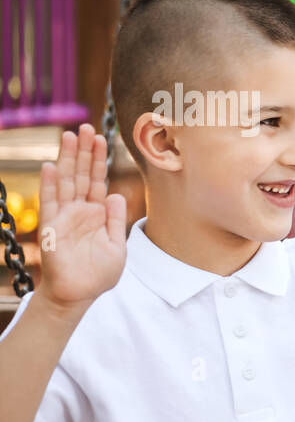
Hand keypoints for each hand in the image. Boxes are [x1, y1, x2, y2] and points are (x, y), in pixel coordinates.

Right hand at [37, 124, 127, 312]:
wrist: (78, 294)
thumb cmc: (98, 273)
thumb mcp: (117, 245)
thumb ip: (115, 220)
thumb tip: (115, 194)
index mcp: (96, 213)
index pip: (97, 181)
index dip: (98, 160)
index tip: (101, 138)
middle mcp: (79, 210)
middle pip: (81, 174)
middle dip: (84, 151)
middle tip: (85, 126)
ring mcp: (64, 216)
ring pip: (66, 181)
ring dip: (68, 159)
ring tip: (70, 135)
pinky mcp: (51, 227)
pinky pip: (50, 202)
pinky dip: (50, 184)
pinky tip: (51, 166)